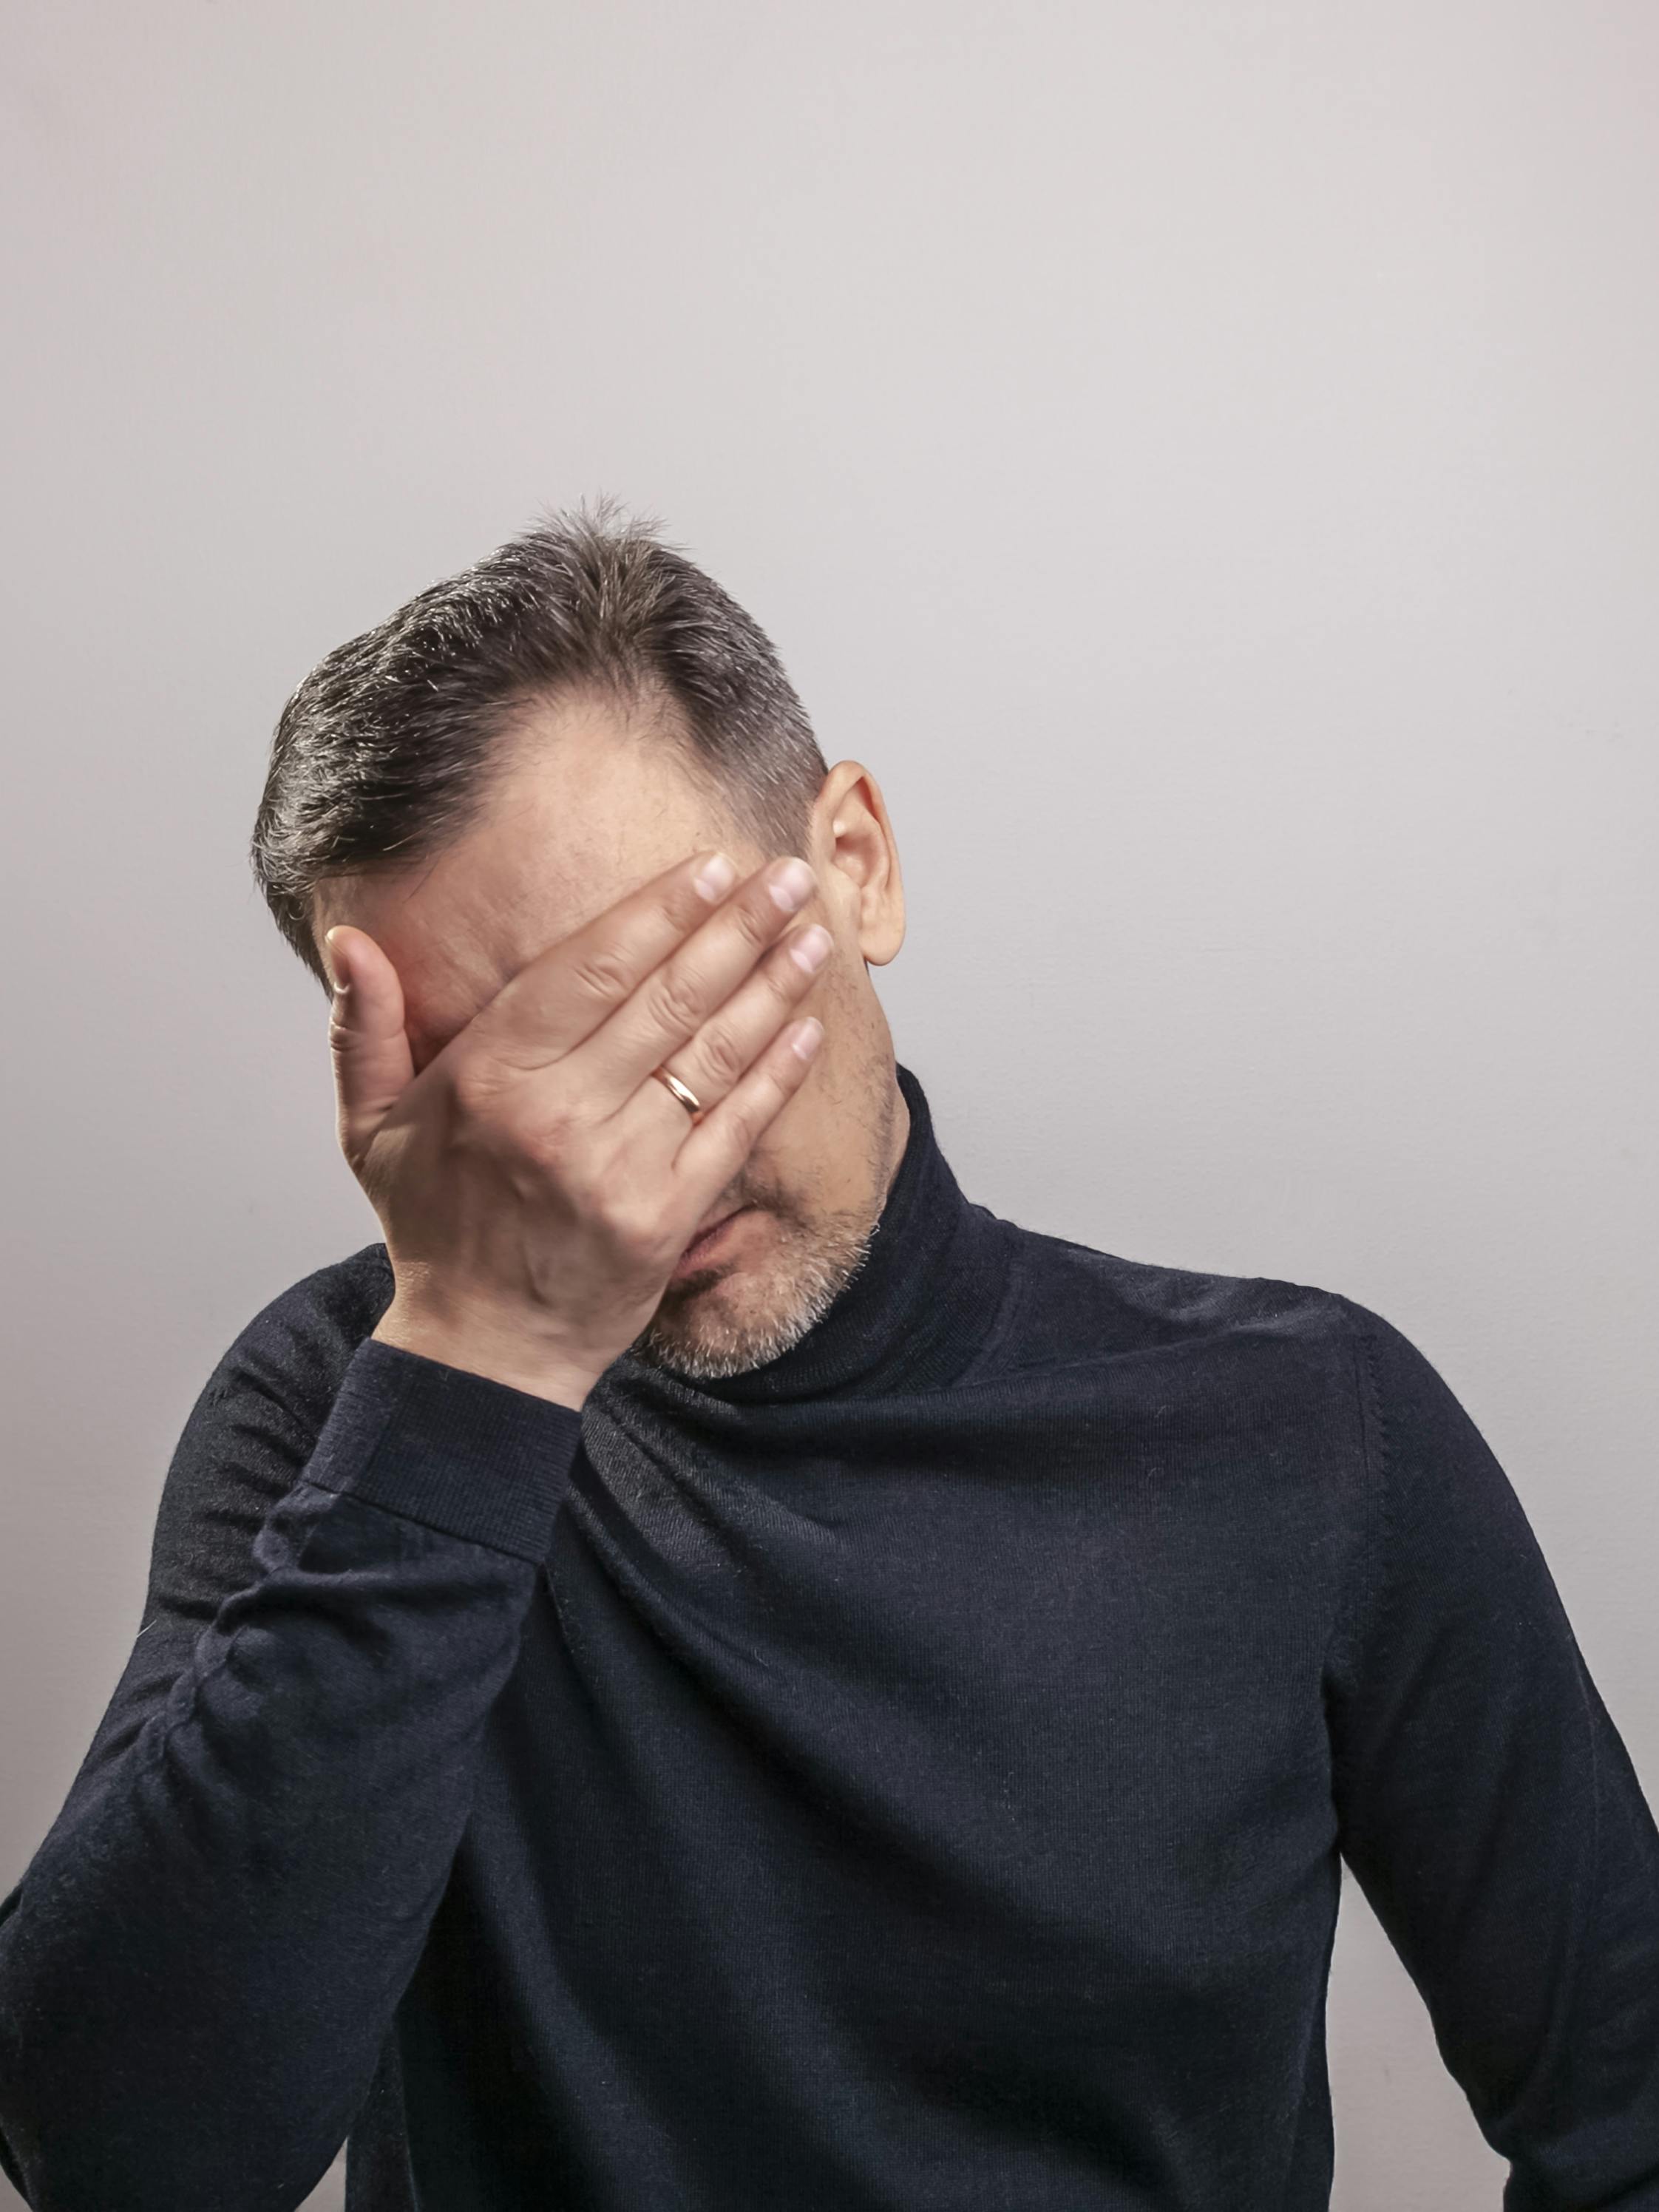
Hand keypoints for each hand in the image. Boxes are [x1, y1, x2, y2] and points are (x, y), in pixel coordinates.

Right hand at [324, 848, 830, 1407]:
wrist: (483, 1348)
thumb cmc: (434, 1224)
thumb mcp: (370, 1127)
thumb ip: (364, 1029)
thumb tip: (349, 939)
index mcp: (489, 1077)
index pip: (589, 970)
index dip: (657, 913)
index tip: (709, 867)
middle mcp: (557, 1115)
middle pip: (664, 999)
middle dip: (736, 929)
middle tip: (786, 877)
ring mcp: (618, 1168)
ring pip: (710, 1056)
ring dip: (772, 988)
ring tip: (814, 935)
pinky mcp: (666, 1217)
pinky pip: (734, 1130)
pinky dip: (776, 1075)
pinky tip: (809, 1027)